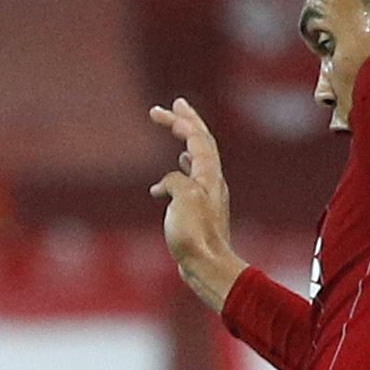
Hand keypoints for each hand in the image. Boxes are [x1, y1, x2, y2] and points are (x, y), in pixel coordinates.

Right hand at [147, 98, 245, 313]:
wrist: (207, 265)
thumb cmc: (195, 234)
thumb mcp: (182, 198)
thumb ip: (173, 181)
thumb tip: (163, 185)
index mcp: (208, 174)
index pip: (195, 137)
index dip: (178, 121)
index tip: (157, 110)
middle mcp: (212, 180)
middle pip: (202, 142)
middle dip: (187, 122)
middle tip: (175, 104)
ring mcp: (208, 195)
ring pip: (198, 160)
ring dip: (186, 142)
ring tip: (177, 132)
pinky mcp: (201, 211)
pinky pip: (191, 180)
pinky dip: (179, 171)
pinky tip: (167, 179)